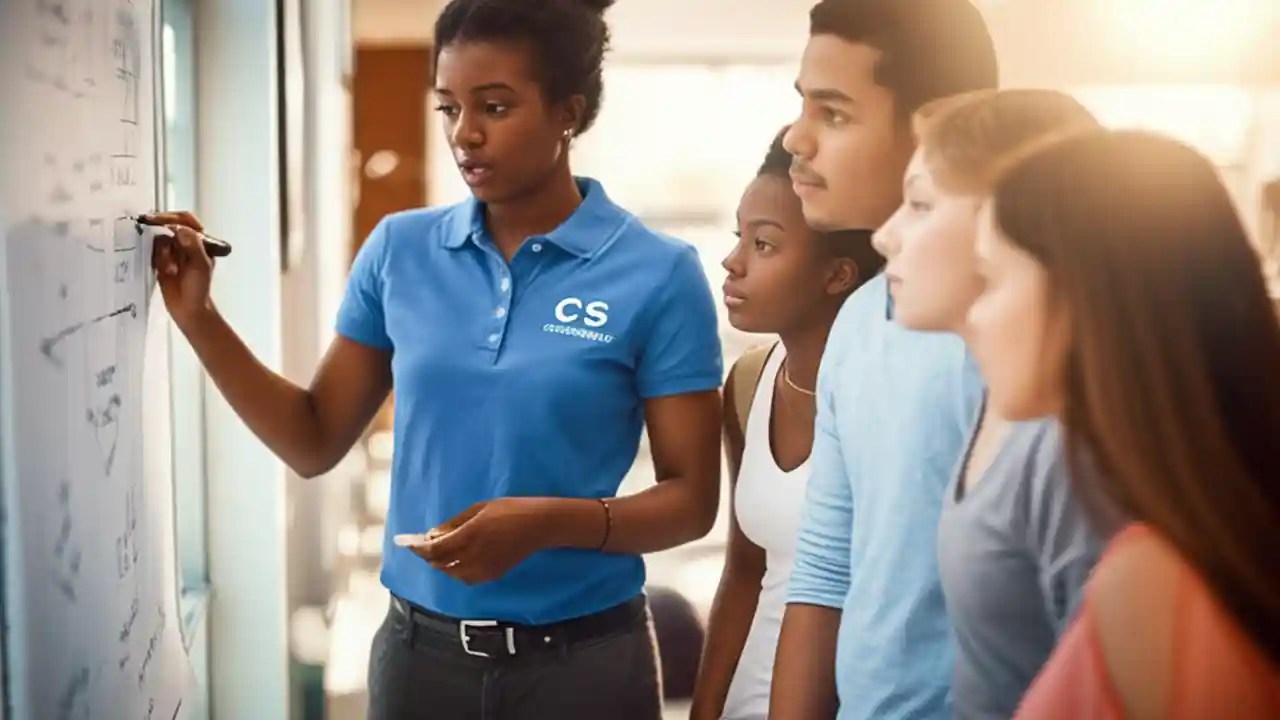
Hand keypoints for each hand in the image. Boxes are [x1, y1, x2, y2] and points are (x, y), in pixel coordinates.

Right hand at [146, 211, 214, 327]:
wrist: (189, 309)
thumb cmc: (199, 289)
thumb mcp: (200, 266)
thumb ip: (192, 245)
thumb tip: (180, 228)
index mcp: (200, 240)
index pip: (186, 220)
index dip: (172, 217)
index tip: (157, 220)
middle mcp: (186, 242)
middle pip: (170, 223)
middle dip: (159, 225)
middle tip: (146, 225)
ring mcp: (172, 251)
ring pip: (159, 237)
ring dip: (159, 246)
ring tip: (166, 264)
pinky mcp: (161, 260)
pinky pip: (152, 250)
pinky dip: (153, 255)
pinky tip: (161, 268)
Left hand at [412, 498, 553, 584]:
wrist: (539, 525)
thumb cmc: (510, 509)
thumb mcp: (480, 508)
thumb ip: (456, 523)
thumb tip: (434, 534)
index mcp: (469, 535)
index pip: (434, 549)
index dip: (418, 548)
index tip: (407, 543)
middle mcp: (473, 555)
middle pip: (440, 563)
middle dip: (428, 555)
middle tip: (424, 544)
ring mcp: (483, 568)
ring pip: (452, 573)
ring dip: (443, 564)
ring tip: (443, 552)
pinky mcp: (492, 574)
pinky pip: (466, 578)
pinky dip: (457, 570)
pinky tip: (460, 560)